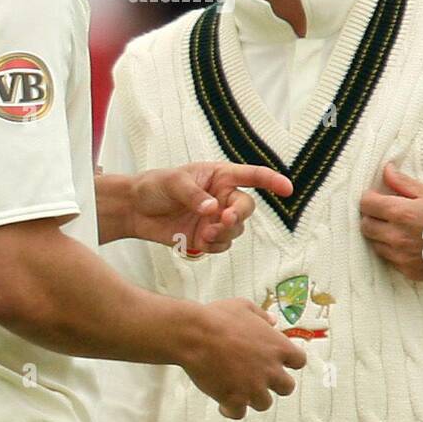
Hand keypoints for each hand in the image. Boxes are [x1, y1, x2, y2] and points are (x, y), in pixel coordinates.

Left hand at [130, 161, 292, 254]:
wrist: (135, 210)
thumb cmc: (154, 186)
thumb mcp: (172, 182)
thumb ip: (193, 194)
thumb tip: (212, 208)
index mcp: (219, 176)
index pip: (251, 176)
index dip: (271, 180)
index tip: (287, 188)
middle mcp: (222, 197)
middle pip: (246, 208)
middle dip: (238, 216)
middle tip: (224, 219)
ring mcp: (216, 219)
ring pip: (236, 230)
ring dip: (224, 233)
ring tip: (204, 234)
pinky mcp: (207, 237)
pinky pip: (223, 244)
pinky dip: (215, 245)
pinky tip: (199, 242)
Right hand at [182, 298, 306, 419]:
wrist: (195, 335)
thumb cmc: (217, 319)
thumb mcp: (244, 307)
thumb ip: (262, 315)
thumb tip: (272, 320)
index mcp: (277, 346)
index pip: (299, 360)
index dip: (290, 361)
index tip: (282, 361)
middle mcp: (270, 368)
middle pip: (287, 387)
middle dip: (276, 384)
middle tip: (262, 378)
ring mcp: (253, 386)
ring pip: (264, 403)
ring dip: (253, 397)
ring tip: (241, 389)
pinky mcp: (235, 399)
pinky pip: (239, 413)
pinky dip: (232, 409)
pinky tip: (224, 403)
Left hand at [359, 163, 422, 279]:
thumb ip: (403, 182)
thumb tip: (385, 170)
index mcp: (401, 214)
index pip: (366, 205)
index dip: (370, 198)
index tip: (377, 197)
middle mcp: (398, 238)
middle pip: (366, 226)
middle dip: (372, 217)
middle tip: (386, 212)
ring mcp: (402, 258)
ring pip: (375, 244)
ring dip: (381, 235)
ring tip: (399, 228)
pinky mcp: (409, 272)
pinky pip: (390, 259)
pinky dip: (394, 251)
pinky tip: (410, 243)